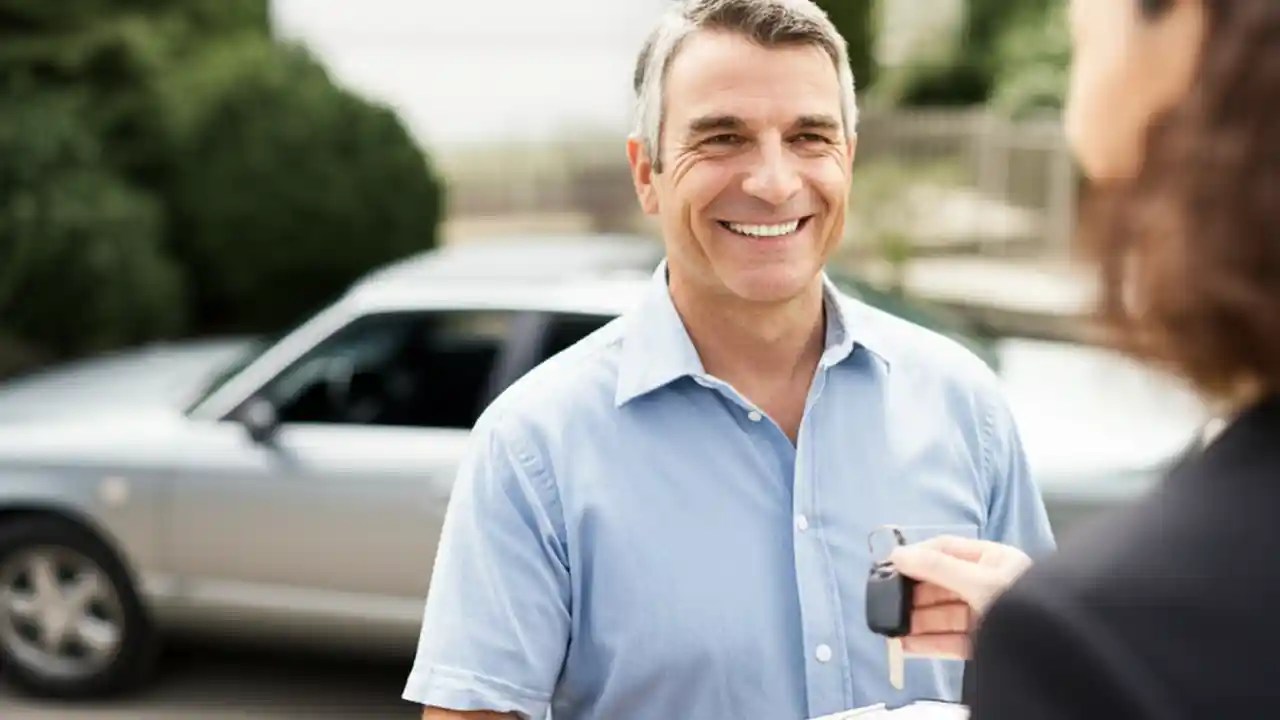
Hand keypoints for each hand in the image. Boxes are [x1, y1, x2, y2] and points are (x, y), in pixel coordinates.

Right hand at [887, 536, 1032, 658]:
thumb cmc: (1025, 606)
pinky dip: (928, 643)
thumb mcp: (978, 581)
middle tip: (887, 601)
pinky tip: (907, 646)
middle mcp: (989, 585)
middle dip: (914, 594)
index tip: (891, 565)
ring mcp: (986, 616)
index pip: (947, 550)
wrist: (1055, 652)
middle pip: (942, 585)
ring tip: (892, 628)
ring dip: (917, 621)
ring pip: (943, 615)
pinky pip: (951, 640)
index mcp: (994, 560)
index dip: (918, 555)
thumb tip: (898, 554)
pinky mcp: (984, 644)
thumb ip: (937, 567)